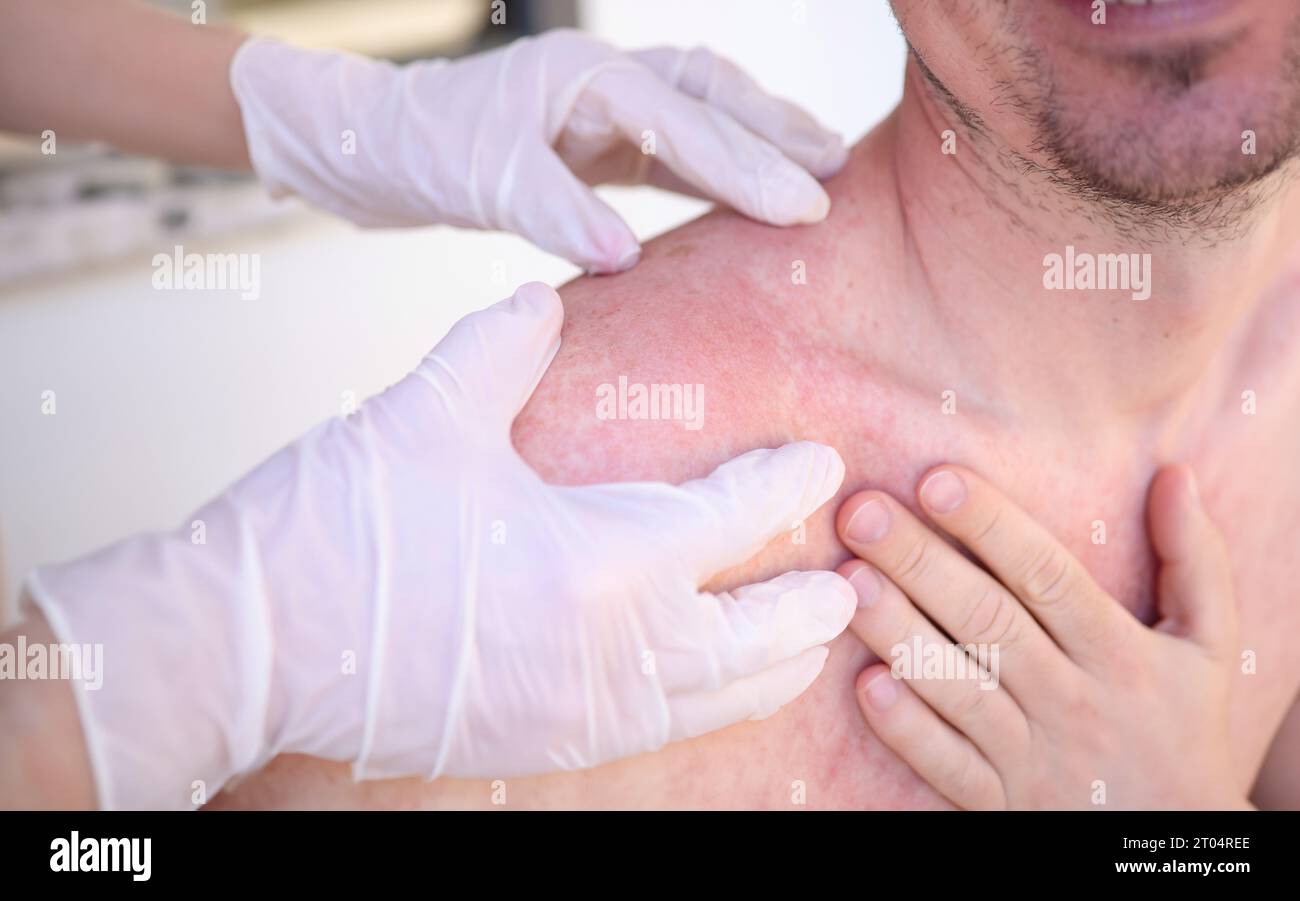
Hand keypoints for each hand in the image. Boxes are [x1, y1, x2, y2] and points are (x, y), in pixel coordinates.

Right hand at [23, 283, 854, 807]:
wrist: (248, 646)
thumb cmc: (341, 527)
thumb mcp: (428, 411)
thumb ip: (503, 347)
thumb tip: (545, 300)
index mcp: (606, 563)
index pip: (733, 519)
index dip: (786, 485)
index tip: (822, 460)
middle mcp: (615, 653)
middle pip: (759, 638)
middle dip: (814, 605)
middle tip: (851, 578)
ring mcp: (583, 713)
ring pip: (721, 702)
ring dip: (777, 670)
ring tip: (810, 646)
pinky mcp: (546, 746)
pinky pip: (663, 735)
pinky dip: (711, 709)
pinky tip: (710, 690)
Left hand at [229, 29, 845, 272]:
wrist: (368, 146)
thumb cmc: (416, 149)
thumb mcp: (478, 178)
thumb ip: (552, 209)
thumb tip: (626, 254)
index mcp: (586, 78)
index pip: (687, 120)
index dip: (749, 164)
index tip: (805, 203)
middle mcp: (605, 83)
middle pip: (714, 97)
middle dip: (778, 133)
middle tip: (840, 171)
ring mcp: (603, 111)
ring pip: (704, 116)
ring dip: (760, 140)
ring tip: (821, 166)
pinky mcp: (595, 144)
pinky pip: (674, 151)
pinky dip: (717, 169)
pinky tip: (748, 193)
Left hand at [833, 464, 1250, 809]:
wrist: (1173, 847)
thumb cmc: (1184, 726)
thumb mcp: (1210, 645)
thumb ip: (1194, 560)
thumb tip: (1176, 473)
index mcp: (1118, 653)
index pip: (1046, 575)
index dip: (991, 525)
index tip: (936, 478)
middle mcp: (1072, 701)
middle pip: (988, 620)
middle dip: (920, 561)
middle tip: (861, 513)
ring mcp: (1032, 757)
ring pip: (958, 689)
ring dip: (900, 633)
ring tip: (849, 581)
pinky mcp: (999, 803)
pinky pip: (947, 766)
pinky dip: (908, 729)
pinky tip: (866, 683)